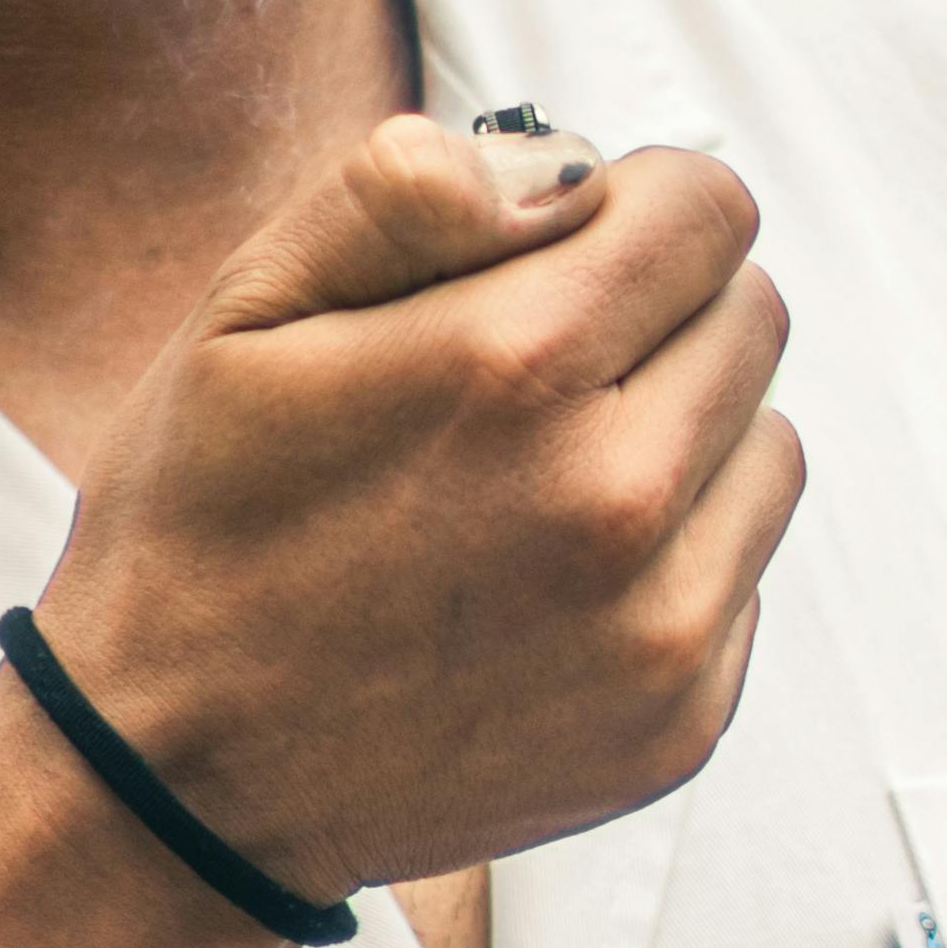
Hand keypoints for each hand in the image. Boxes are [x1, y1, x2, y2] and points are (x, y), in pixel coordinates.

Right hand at [36, 117, 801, 903]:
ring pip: (767, 449)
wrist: (179, 781)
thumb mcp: (245, 312)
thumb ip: (404, 189)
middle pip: (752, 318)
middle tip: (527, 383)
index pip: (709, 210)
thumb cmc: (201, 526)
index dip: (629, 211)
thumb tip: (568, 166)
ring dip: (682, 441)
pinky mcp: (677, 721)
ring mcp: (658, 625)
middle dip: (658, 317)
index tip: (556, 259)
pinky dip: (669, 566)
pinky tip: (542, 590)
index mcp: (517, 364)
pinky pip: (742, 582)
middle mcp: (614, 495)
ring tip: (537, 487)